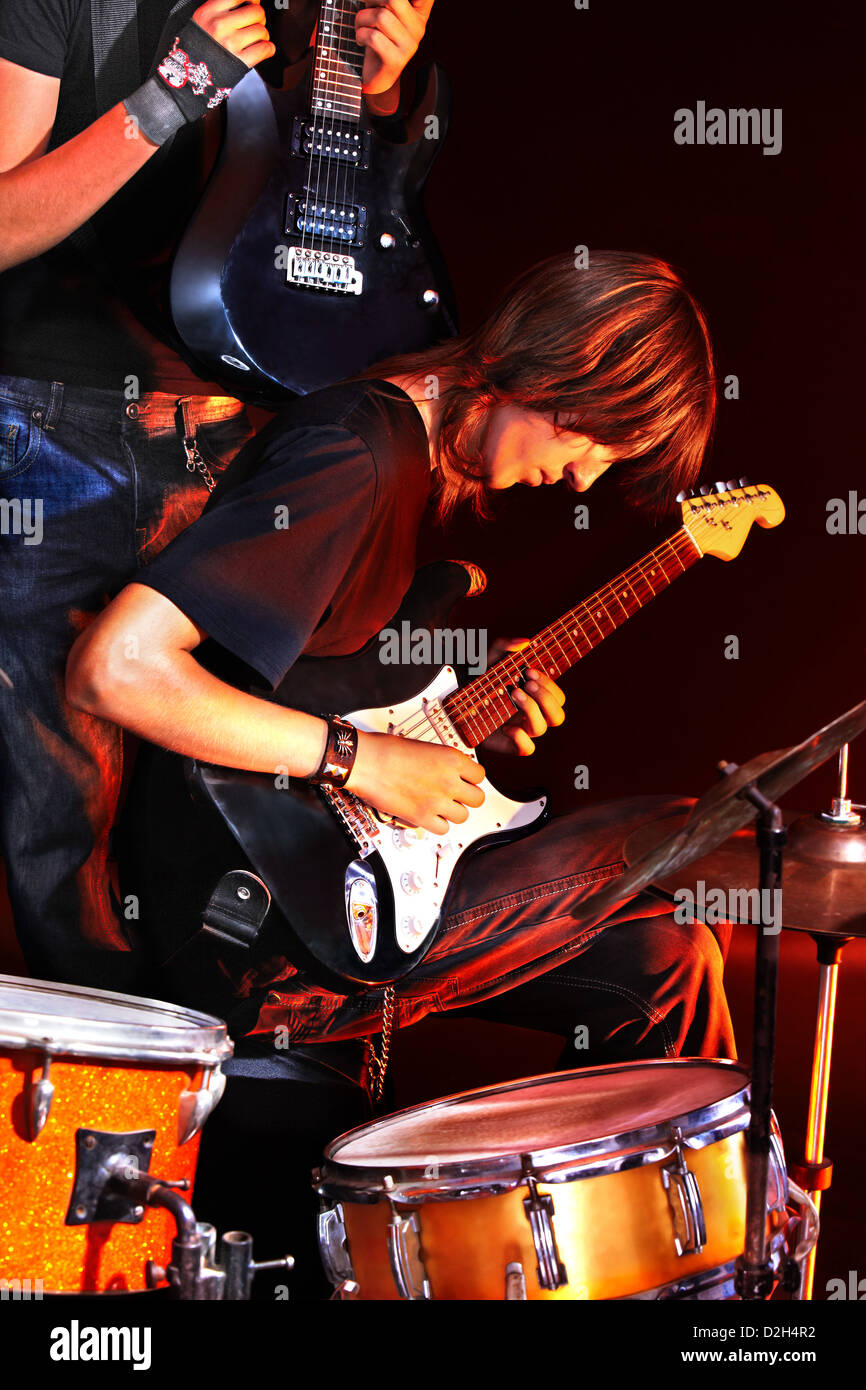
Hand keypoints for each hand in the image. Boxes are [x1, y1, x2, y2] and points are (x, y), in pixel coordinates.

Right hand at [192, 0, 275, 67]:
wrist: (190, 74)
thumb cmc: (199, 47)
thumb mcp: (203, 19)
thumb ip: (221, 8)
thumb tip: (249, 2)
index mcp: (210, 11)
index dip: (251, 0)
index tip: (252, 4)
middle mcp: (219, 25)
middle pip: (256, 12)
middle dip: (259, 18)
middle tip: (255, 24)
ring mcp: (230, 44)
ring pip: (262, 31)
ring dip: (262, 35)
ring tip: (255, 40)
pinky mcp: (240, 61)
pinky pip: (265, 49)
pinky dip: (268, 49)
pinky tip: (262, 49)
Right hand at [347, 730, 484, 834]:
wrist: (365, 761)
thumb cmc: (386, 750)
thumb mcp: (425, 747)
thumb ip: (443, 762)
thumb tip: (452, 772)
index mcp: (452, 759)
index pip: (480, 776)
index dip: (471, 779)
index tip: (464, 781)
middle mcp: (449, 780)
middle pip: (477, 799)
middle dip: (466, 798)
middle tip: (455, 796)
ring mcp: (437, 801)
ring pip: (463, 816)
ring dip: (452, 812)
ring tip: (440, 806)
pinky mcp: (422, 817)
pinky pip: (443, 829)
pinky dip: (437, 824)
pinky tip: (429, 816)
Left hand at [355, 0, 434, 97]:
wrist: (376, 78)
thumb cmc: (377, 40)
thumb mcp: (384, 13)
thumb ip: (387, 2)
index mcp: (419, 14)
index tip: (387, 3)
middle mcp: (418, 28)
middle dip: (372, 0)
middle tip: (366, 9)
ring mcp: (409, 46)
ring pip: (382, 17)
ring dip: (362, 18)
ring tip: (360, 26)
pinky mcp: (397, 60)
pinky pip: (374, 37)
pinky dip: (361, 35)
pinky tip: (361, 40)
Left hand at [480, 640, 565, 756]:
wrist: (455, 702)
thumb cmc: (479, 682)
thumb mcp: (490, 660)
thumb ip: (505, 647)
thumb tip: (524, 642)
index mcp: (535, 699)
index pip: (557, 697)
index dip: (549, 684)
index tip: (530, 670)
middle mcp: (532, 716)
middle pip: (557, 716)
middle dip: (546, 697)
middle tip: (526, 683)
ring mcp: (521, 731)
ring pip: (542, 728)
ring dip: (532, 709)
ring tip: (514, 694)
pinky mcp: (508, 744)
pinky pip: (527, 749)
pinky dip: (521, 738)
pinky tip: (507, 726)